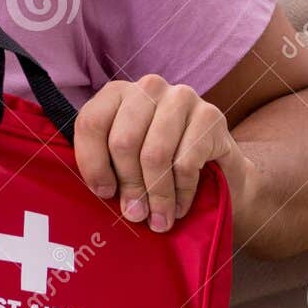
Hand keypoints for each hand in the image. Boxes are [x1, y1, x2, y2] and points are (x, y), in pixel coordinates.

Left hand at [73, 75, 253, 231]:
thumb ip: (107, 168)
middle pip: (123, 142)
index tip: (105, 193)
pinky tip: (179, 207)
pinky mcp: (211, 115)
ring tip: (158, 219)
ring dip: (156, 195)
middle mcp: (148, 88)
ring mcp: (181, 97)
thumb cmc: (159, 164)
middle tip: (135, 214)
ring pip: (155, 154)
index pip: (91, 123)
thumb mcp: (125, 162)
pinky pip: (186, 163)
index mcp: (117, 93)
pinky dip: (181, 192)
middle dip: (129, 185)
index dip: (93, 164)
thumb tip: (105, 193)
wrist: (217, 167)